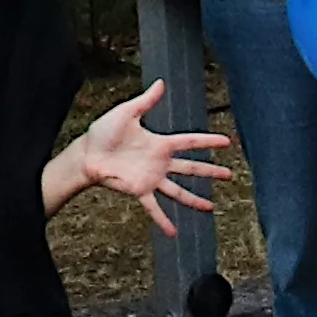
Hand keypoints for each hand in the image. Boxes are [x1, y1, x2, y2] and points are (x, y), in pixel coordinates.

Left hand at [65, 82, 236, 232]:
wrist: (86, 154)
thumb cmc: (103, 132)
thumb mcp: (126, 113)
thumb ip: (145, 101)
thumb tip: (161, 83)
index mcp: (159, 143)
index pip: (190, 141)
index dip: (208, 141)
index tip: (226, 142)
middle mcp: (159, 163)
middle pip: (191, 168)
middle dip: (210, 171)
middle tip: (229, 175)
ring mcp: (151, 179)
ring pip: (178, 191)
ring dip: (195, 200)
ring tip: (211, 208)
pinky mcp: (140, 191)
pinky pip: (154, 208)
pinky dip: (163, 221)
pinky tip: (173, 233)